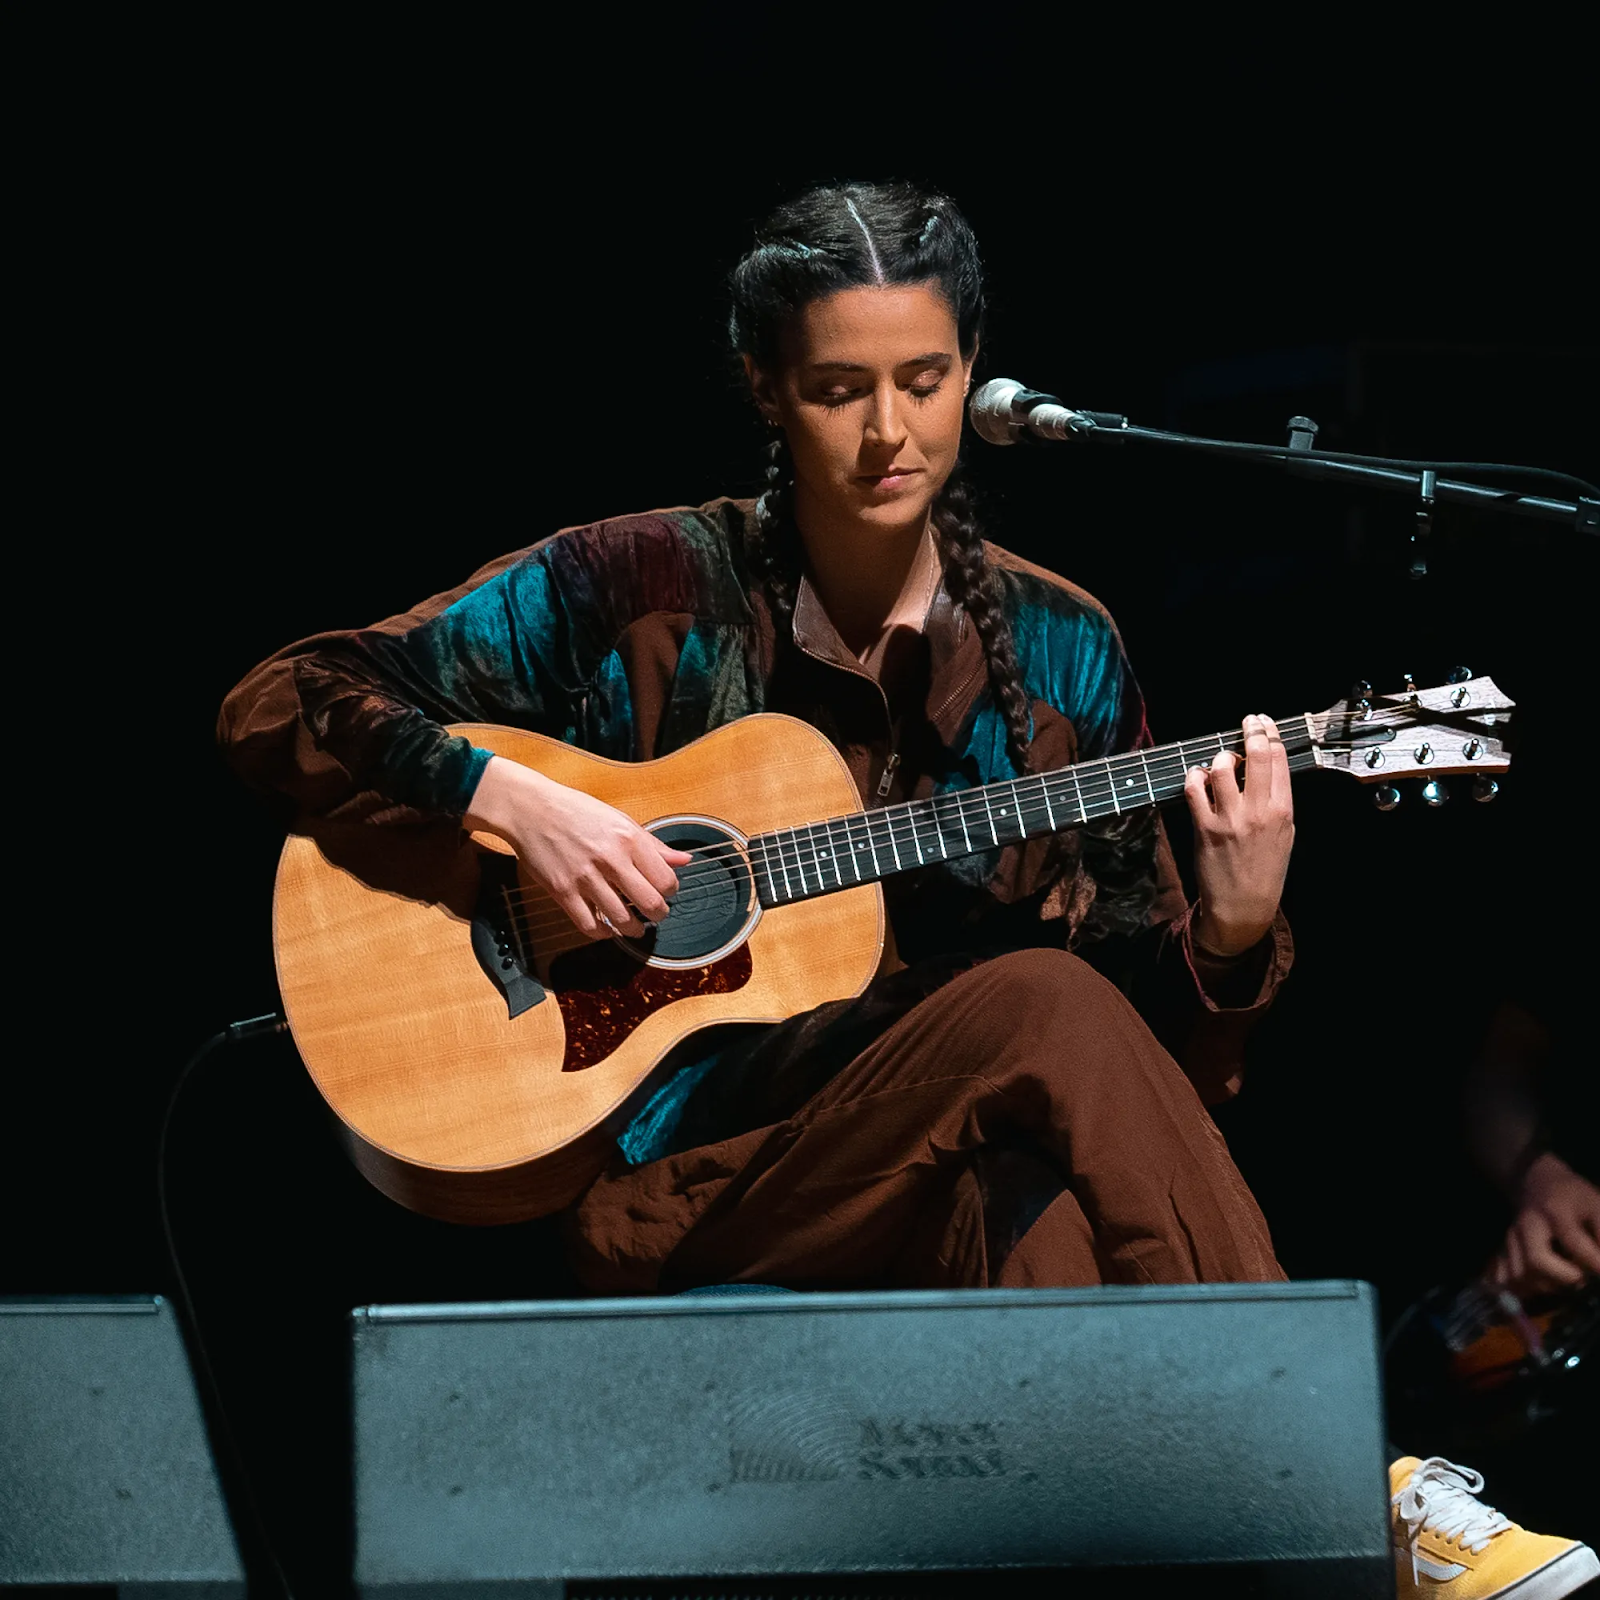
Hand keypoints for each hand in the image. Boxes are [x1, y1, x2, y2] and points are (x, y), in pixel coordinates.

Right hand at [463, 755, 691, 937]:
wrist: (531, 809)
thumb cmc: (576, 811)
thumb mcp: (620, 820)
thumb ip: (653, 845)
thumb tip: (684, 861)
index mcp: (628, 839)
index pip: (666, 879)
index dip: (670, 891)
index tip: (665, 891)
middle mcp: (610, 859)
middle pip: (650, 904)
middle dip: (658, 915)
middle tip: (655, 914)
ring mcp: (585, 877)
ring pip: (622, 920)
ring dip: (633, 929)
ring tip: (634, 926)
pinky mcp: (562, 891)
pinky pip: (589, 926)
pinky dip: (603, 933)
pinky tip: (608, 929)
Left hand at [1184, 714, 1294, 956]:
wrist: (1244, 905)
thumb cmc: (1265, 868)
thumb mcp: (1285, 833)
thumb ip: (1277, 800)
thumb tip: (1267, 767)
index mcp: (1283, 810)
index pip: (1279, 760)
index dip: (1270, 734)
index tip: (1263, 722)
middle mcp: (1259, 811)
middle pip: (1257, 755)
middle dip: (1251, 730)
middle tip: (1246, 721)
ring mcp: (1231, 818)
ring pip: (1222, 767)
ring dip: (1220, 757)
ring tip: (1221, 761)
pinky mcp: (1205, 827)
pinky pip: (1194, 788)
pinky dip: (1194, 776)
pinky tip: (1198, 777)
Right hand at [1488, 1152, 1599, 1296]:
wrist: (1537, 1182)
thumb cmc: (1574, 1197)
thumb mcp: (1596, 1205)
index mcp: (1556, 1211)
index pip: (1573, 1241)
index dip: (1594, 1263)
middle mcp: (1528, 1225)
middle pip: (1536, 1261)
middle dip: (1564, 1278)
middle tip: (1581, 1279)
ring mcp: (1512, 1238)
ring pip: (1520, 1275)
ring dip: (1547, 1286)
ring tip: (1565, 1281)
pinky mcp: (1502, 1249)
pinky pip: (1505, 1279)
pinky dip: (1523, 1289)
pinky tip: (1542, 1285)